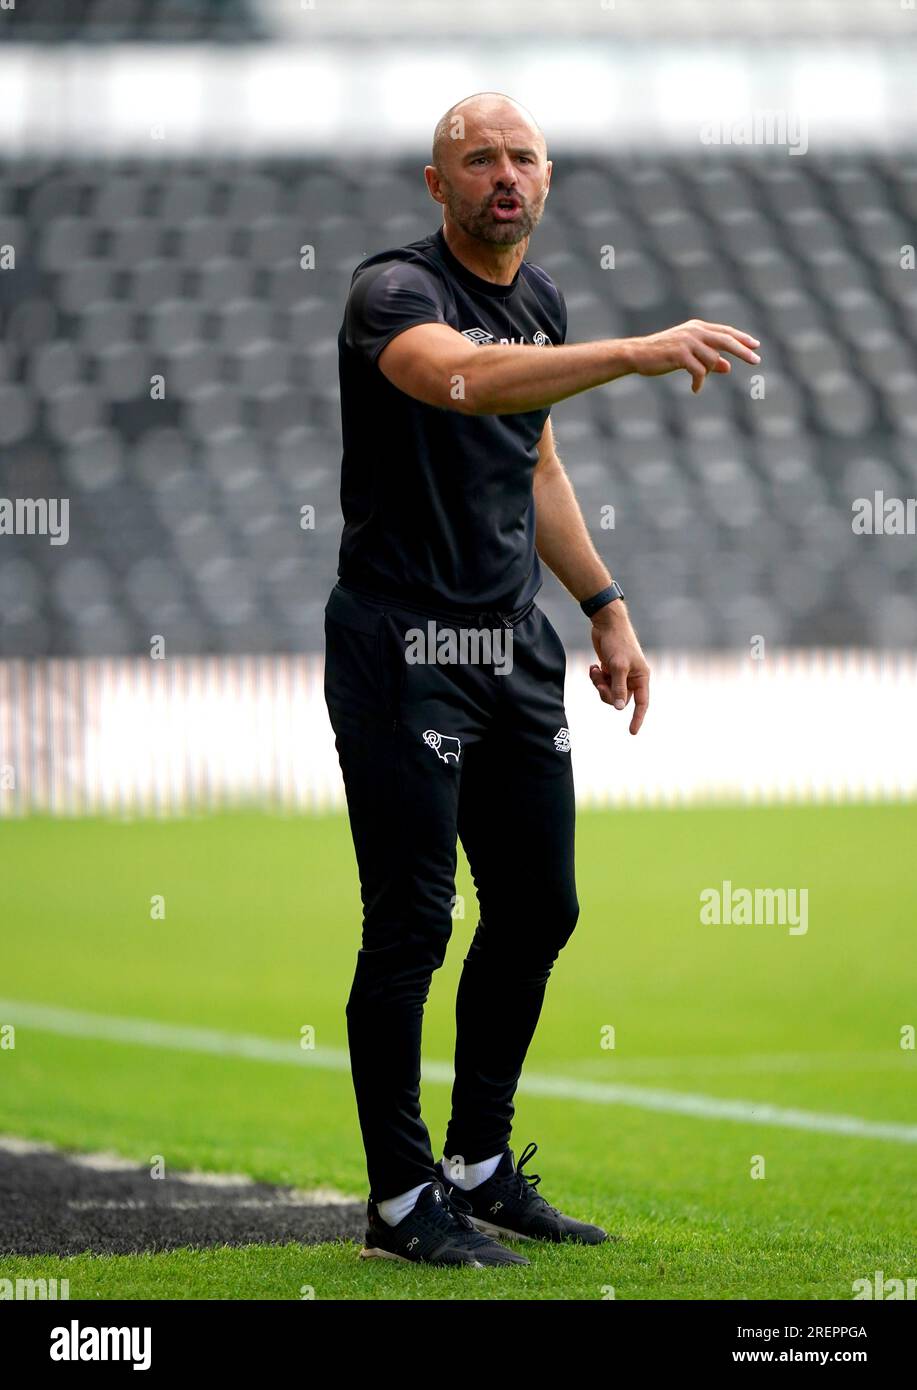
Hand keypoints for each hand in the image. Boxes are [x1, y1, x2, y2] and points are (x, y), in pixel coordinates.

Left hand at [588, 603, 649, 734]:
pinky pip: (602, 682)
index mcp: (641, 677)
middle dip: (607, 693)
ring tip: (594, 671)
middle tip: (600, 682)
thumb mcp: (618, 666)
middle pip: (620, 699)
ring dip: (599, 684)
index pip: (642, 703)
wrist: (607, 623)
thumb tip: (619, 708)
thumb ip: (619, 688)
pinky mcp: (610, 669)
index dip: (637, 718)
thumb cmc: (617, 642)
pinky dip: (596, 677)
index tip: (632, 732)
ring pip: (609, 691)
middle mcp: (633, 677)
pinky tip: (592, 666)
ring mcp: (621, 674)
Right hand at [627, 319, 760, 393]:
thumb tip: (727, 367)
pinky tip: (695, 389)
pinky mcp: (680, 354)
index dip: (741, 338)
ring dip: (707, 372)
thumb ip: (708, 359)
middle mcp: (694, 331)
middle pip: (726, 340)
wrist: (637, 354)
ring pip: (712, 360)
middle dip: (743, 351)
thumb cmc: (662, 355)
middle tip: (756, 360)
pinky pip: (699, 371)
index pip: (725, 332)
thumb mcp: (688, 356)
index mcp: (697, 327)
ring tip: (696, 379)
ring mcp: (688, 341)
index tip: (756, 346)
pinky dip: (698, 382)